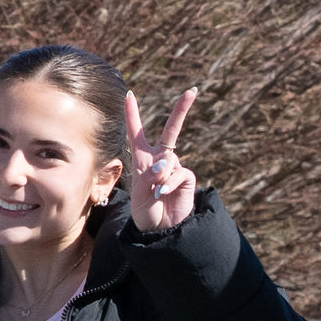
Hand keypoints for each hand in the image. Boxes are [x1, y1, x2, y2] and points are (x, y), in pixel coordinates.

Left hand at [119, 85, 200, 234]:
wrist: (159, 229)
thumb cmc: (144, 210)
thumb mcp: (141, 192)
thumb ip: (152, 175)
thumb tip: (166, 162)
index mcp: (142, 158)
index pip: (137, 132)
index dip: (132, 113)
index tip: (129, 94)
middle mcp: (160, 159)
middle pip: (171, 130)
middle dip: (181, 109)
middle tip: (192, 91)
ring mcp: (174, 167)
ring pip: (169, 161)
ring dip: (160, 176)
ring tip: (155, 193)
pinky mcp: (186, 178)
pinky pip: (178, 174)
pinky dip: (169, 184)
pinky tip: (162, 194)